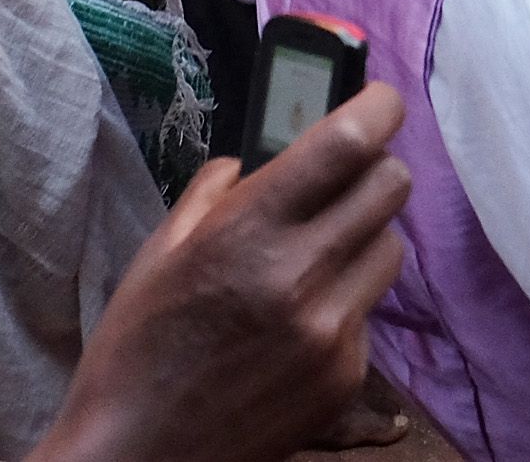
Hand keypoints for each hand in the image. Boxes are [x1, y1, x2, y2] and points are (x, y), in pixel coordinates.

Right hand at [26, 85, 411, 461]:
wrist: (138, 460)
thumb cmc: (136, 352)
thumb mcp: (160, 254)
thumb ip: (218, 192)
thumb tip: (261, 154)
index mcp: (249, 232)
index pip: (352, 142)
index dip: (378, 108)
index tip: (379, 103)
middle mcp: (301, 275)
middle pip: (393, 184)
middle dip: (372, 172)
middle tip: (341, 183)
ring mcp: (331, 330)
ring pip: (391, 245)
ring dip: (364, 238)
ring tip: (314, 258)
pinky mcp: (347, 375)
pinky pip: (371, 311)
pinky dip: (346, 304)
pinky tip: (299, 325)